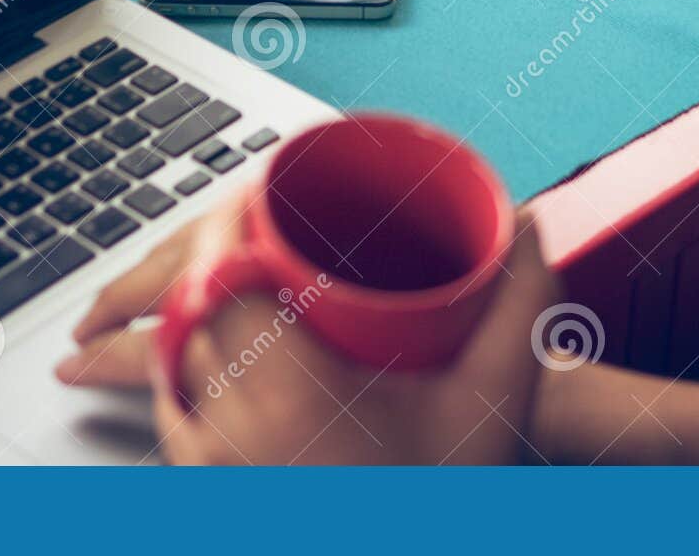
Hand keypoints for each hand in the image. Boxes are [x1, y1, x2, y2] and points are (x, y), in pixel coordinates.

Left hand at [57, 206, 558, 463]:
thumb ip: (520, 302)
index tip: (250, 201)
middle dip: (212, 258)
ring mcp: (211, 470)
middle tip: (247, 228)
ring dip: (192, 308)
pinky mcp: (205, 494)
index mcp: (292, 395)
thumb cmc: (448, 495)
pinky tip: (217, 346)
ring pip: (171, 357)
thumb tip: (526, 225)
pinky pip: (172, 407)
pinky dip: (186, 365)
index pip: (218, 280)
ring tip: (227, 275)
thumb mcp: (495, 395)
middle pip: (187, 310)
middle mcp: (234, 433)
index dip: (224, 228)